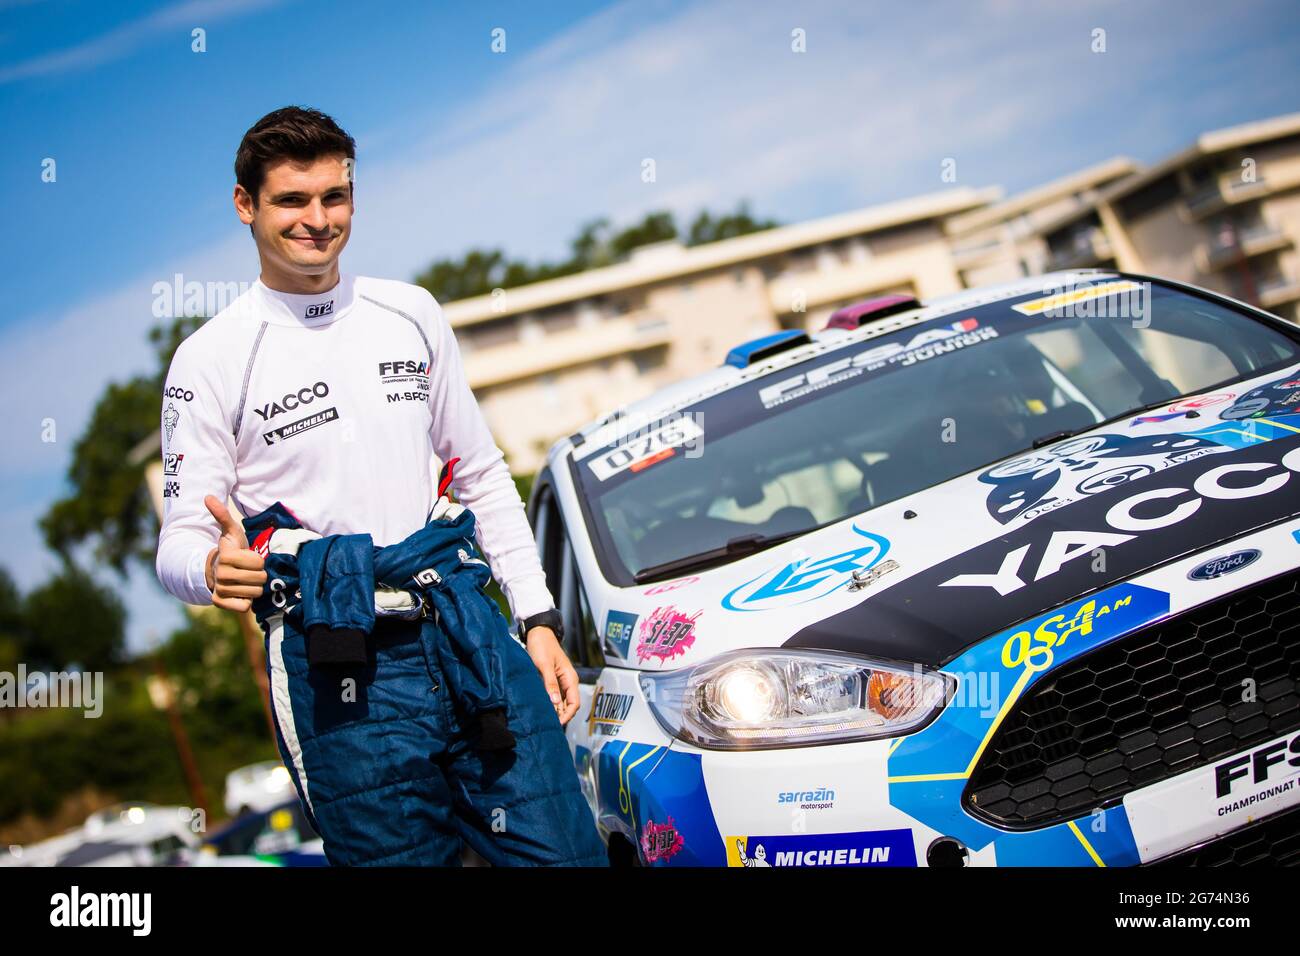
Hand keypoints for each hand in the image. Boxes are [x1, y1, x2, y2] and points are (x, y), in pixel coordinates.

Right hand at [203, 495, 266, 613]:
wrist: (216, 570)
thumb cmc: (230, 549)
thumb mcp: (230, 531)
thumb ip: (222, 515)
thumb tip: (208, 496)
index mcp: (226, 556)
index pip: (258, 562)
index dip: (258, 560)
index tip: (248, 558)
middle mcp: (221, 574)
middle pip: (259, 579)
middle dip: (259, 575)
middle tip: (250, 571)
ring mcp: (220, 590)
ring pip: (254, 593)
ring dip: (254, 588)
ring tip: (245, 581)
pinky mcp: (220, 604)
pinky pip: (245, 606)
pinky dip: (246, 601)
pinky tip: (240, 593)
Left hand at [523, 626, 579, 725]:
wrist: (538, 633)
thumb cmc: (542, 646)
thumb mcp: (545, 665)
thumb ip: (550, 684)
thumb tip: (555, 703)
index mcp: (570, 678)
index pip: (574, 703)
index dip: (567, 715)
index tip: (557, 722)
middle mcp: (568, 681)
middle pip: (569, 704)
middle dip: (561, 715)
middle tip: (548, 724)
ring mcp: (561, 681)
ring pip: (562, 701)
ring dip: (556, 710)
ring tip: (544, 719)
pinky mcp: (553, 680)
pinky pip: (555, 696)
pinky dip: (551, 703)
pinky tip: (543, 708)